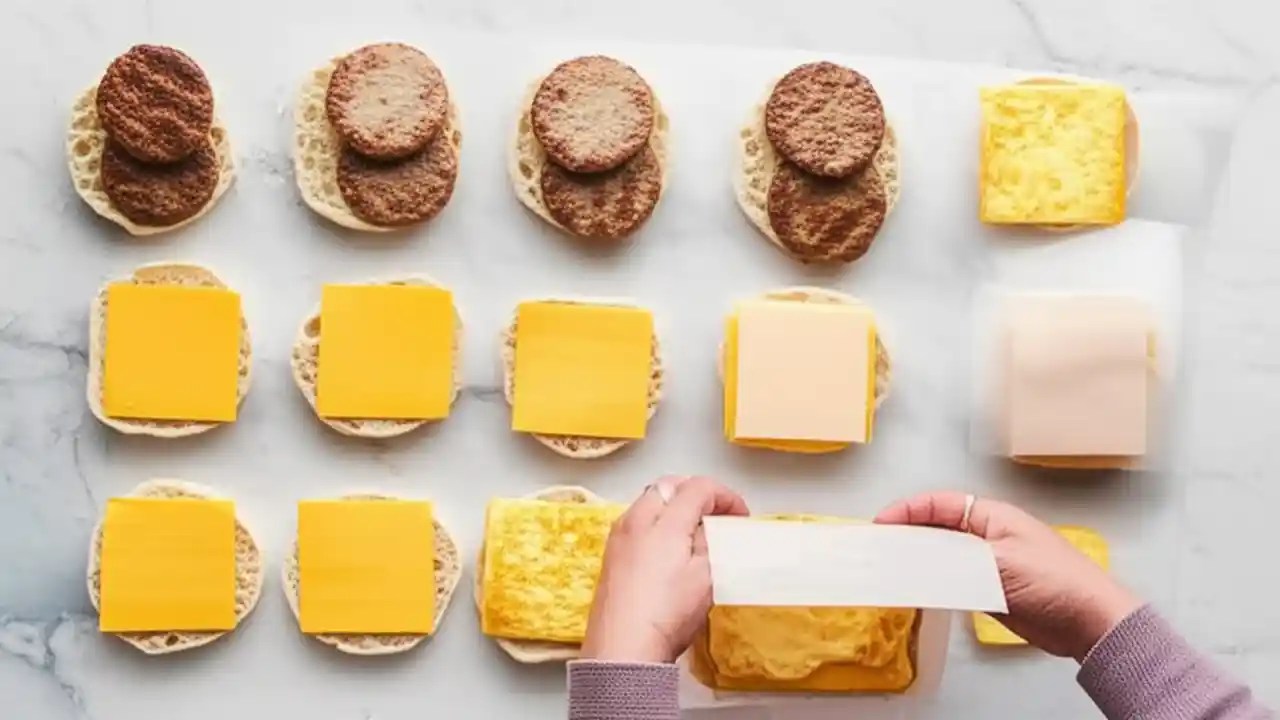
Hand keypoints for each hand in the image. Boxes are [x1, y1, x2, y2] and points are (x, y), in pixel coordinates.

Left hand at [581, 476, 749, 663]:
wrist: (623, 648)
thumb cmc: (668, 613)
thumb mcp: (706, 575)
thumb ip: (711, 541)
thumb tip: (708, 527)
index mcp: (664, 521)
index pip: (698, 487)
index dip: (726, 496)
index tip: (740, 515)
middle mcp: (636, 520)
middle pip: (670, 486)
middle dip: (698, 493)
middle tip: (718, 516)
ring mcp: (619, 536)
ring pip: (649, 501)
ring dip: (675, 506)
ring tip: (694, 531)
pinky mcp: (610, 554)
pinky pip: (637, 522)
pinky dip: (657, 523)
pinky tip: (668, 549)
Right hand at [875, 492, 1140, 660]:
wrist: (1089, 622)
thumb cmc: (1055, 582)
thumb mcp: (1001, 565)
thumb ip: (956, 561)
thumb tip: (917, 560)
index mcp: (992, 517)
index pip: (940, 505)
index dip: (908, 511)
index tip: (882, 523)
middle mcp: (986, 537)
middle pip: (936, 530)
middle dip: (907, 535)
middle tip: (880, 548)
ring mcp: (986, 564)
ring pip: (941, 556)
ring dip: (917, 561)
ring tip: (890, 569)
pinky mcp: (988, 591)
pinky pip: (951, 581)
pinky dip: (931, 583)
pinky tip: (916, 590)